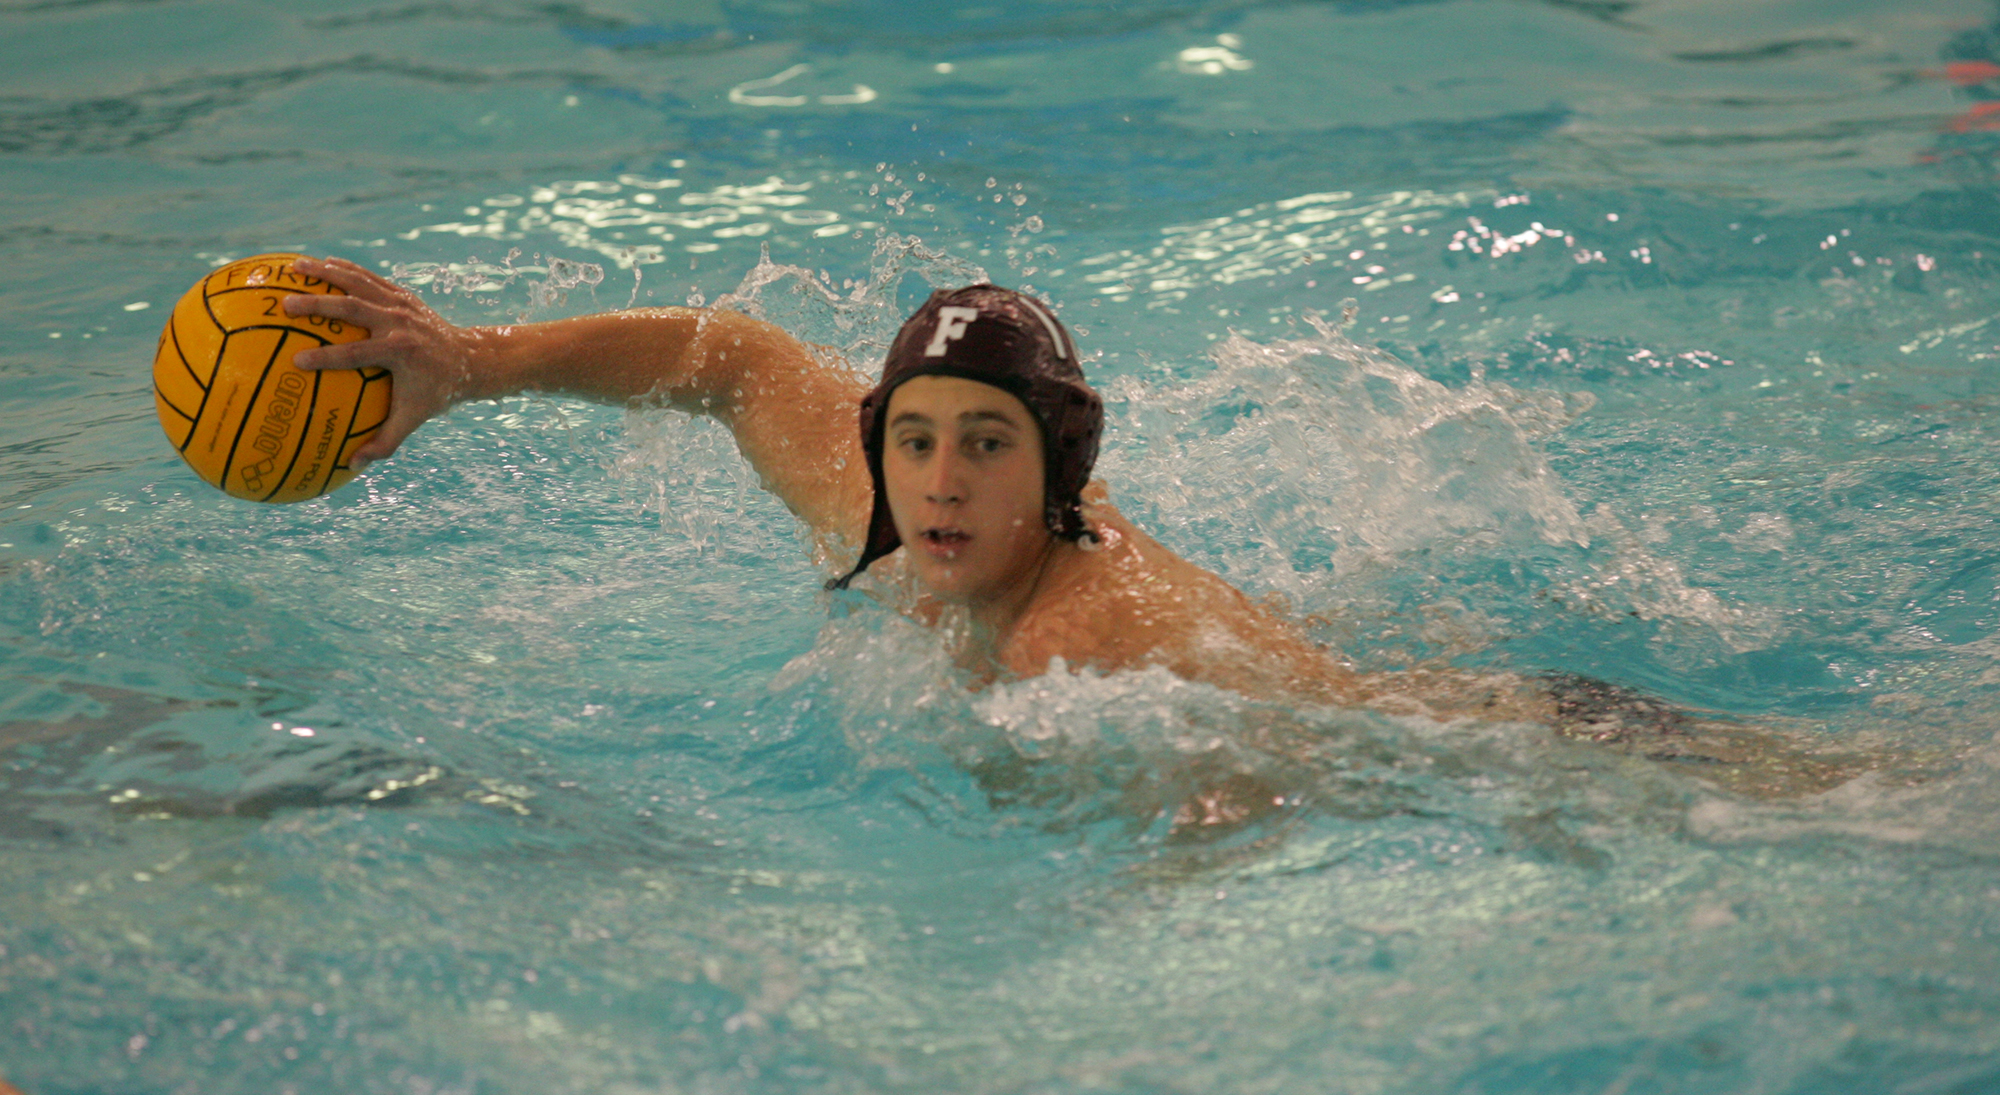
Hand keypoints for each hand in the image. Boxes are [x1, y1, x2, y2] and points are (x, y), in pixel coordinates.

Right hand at [284, 256, 474, 467]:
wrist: (470, 358)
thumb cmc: (437, 391)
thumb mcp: (414, 418)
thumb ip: (384, 442)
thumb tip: (351, 465)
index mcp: (399, 352)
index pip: (356, 355)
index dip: (327, 357)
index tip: (297, 361)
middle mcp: (398, 323)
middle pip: (352, 308)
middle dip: (318, 304)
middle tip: (285, 305)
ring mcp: (400, 304)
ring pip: (358, 282)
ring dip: (325, 273)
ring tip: (292, 267)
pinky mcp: (402, 294)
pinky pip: (369, 278)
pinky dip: (345, 269)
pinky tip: (320, 264)